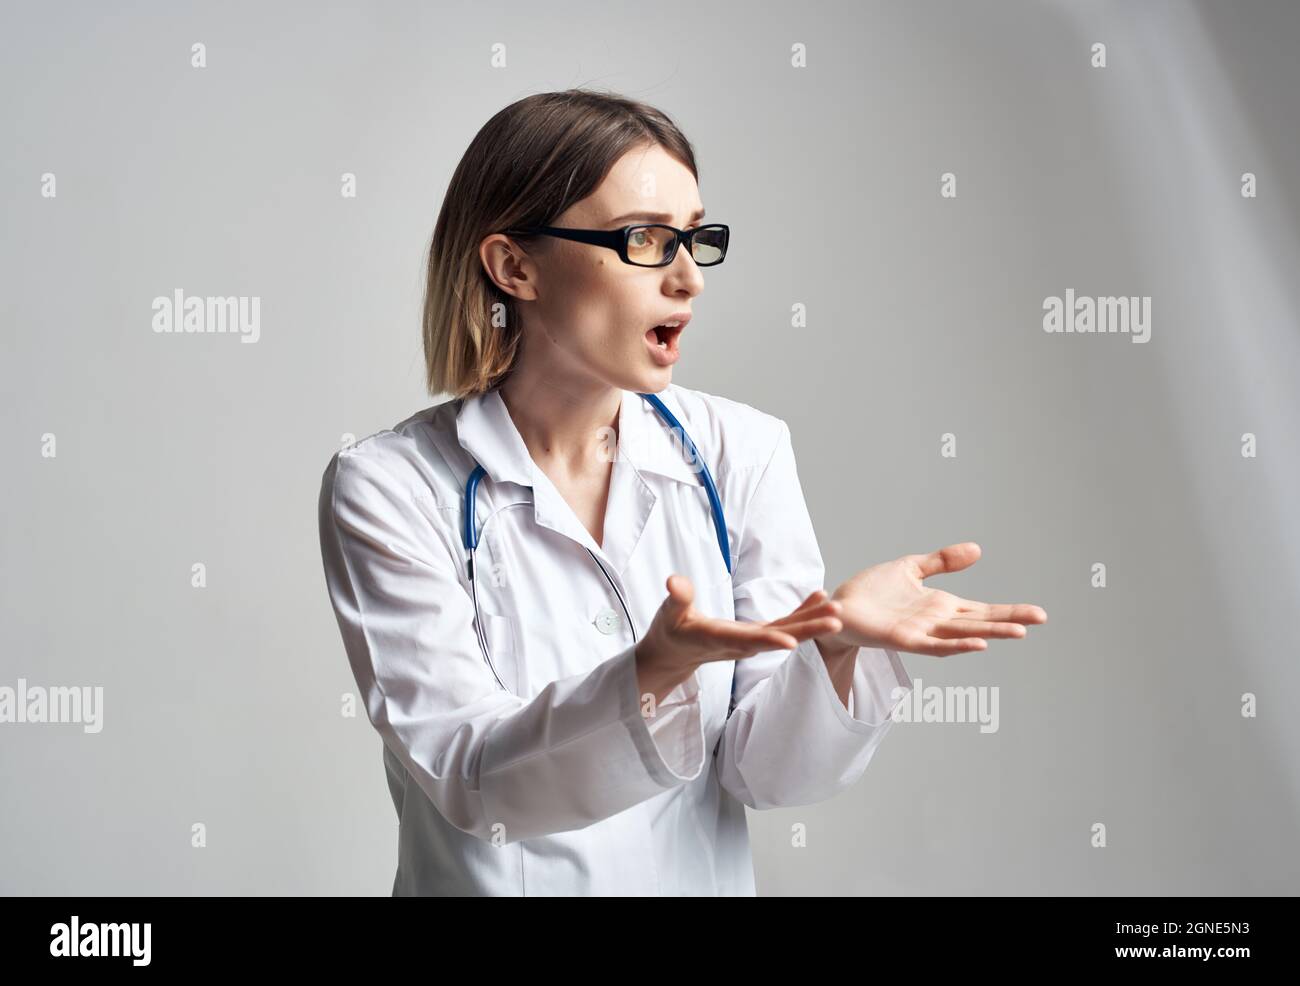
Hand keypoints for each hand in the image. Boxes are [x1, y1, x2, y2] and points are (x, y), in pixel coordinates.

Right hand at [635, 574, 842, 702]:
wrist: (673, 656)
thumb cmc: (669, 633)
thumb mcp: (668, 614)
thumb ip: (677, 598)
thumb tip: (674, 581)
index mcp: (718, 639)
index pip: (747, 641)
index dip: (769, 641)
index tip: (792, 643)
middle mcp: (740, 644)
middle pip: (777, 638)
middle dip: (807, 630)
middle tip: (836, 620)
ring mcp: (750, 641)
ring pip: (786, 632)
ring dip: (812, 621)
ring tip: (837, 609)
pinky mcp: (755, 636)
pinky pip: (783, 625)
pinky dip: (801, 613)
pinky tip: (819, 598)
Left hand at [818, 542, 1046, 656]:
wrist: (839, 608)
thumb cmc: (872, 592)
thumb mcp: (911, 568)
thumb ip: (942, 562)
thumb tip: (977, 549)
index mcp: (941, 606)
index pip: (982, 609)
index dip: (1010, 611)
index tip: (1039, 613)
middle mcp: (936, 621)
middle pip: (980, 622)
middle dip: (1010, 621)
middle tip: (1041, 619)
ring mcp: (922, 632)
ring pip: (963, 635)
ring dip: (989, 634)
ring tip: (1018, 632)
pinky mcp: (903, 639)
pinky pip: (934, 645)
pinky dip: (956, 646)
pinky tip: (978, 644)